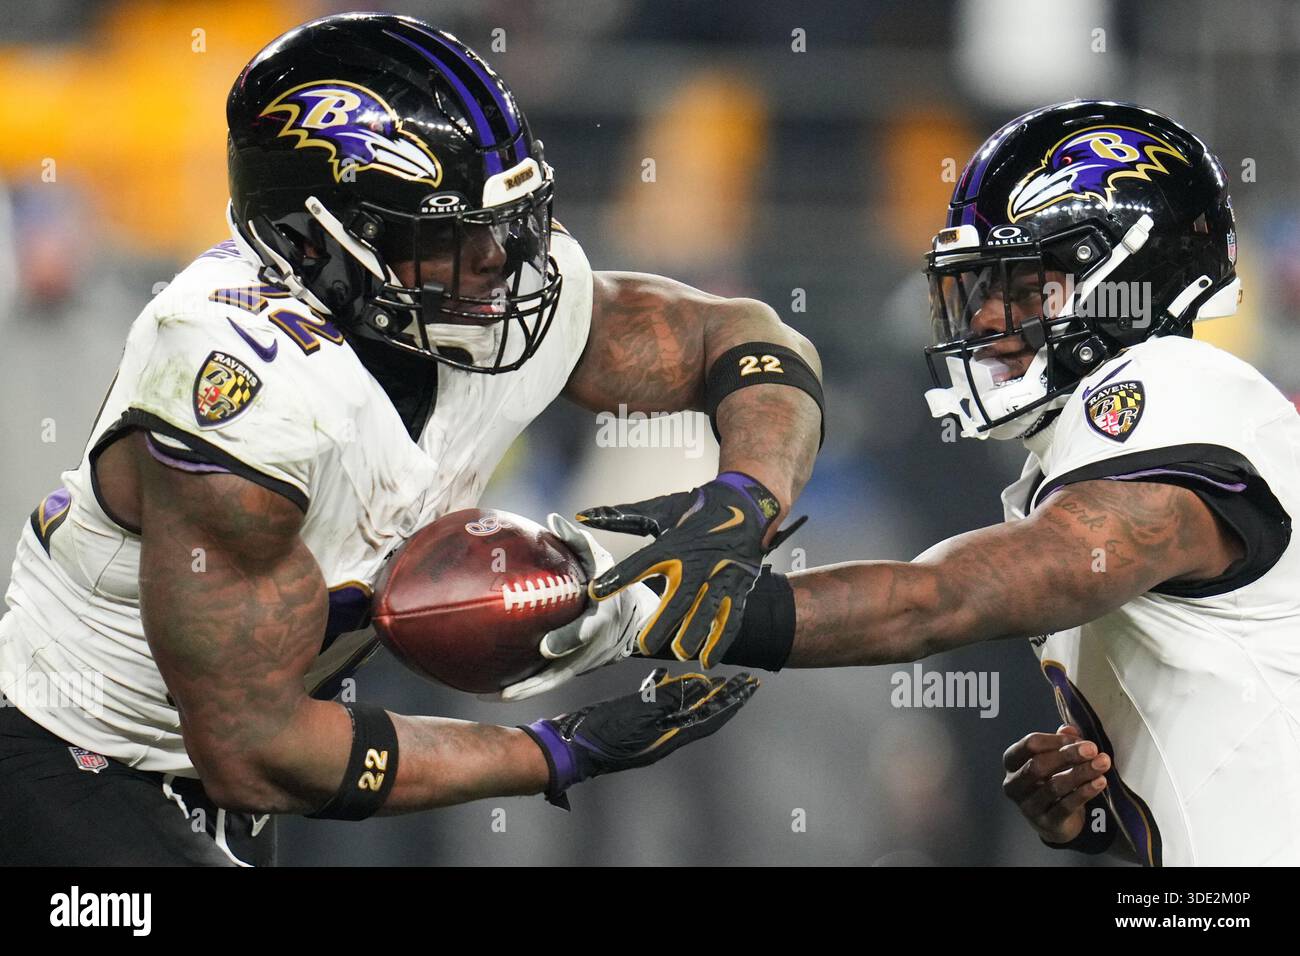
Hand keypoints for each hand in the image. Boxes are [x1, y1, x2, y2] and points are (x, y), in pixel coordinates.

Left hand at [496, 514, 657, 701]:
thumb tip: (552, 519)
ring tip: (493, 697)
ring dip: (527, 691)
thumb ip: (580, 541)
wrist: (638, 618)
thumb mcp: (603, 559)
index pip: (586, 631)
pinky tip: (496, 693)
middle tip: (508, 690)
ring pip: (554, 680)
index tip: (545, 647)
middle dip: (537, 682)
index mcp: (602, 617)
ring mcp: (585, 661)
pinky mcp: (576, 668)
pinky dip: (528, 687)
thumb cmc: (614, 583)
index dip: (567, 639)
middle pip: (564, 670)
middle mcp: (594, 645)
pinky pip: (550, 679)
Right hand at [520, 667, 758, 806]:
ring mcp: (648, 731)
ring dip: (700, 692)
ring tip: (715, 677)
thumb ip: (667, 701)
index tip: (750, 685)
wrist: (565, 749)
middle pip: (702, 714)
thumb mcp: (635, 715)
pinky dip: (667, 690)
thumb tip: (699, 688)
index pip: (710, 719)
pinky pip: (659, 705)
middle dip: (725, 697)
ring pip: (682, 709)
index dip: (732, 702)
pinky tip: (665, 677)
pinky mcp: (632, 722)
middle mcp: (663, 737)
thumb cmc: (598, 735)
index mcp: (668, 739)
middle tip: (746, 680)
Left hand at [577, 471, 799, 666]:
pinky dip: (721, 640)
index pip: (642, 562)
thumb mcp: (660, 510)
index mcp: (674, 542)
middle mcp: (697, 561)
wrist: (746, 504)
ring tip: (681, 653)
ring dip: (695, 633)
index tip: (597, 591)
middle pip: (679, 596)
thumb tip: (584, 514)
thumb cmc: (696, 509)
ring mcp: (721, 575)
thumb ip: (622, 517)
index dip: (619, 577)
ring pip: (708, 609)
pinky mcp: (739, 586)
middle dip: (663, 621)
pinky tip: (708, 659)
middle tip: (646, 644)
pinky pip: (732, 617)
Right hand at [1001, 724, 1110, 844]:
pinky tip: (1100, 782)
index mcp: (1012, 763)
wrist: (1053, 822)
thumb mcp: (1053, 760)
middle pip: (1038, 765)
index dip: (1055, 740)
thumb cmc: (1050, 782)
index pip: (1030, 745)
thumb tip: (1069, 729)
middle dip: (1068, 755)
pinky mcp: (1046, 823)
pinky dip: (1085, 792)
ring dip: (1081, 773)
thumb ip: (1060, 743)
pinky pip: (1066, 806)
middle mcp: (1014, 784)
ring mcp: (1028, 806)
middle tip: (1092, 749)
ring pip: (1054, 786)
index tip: (1080, 739)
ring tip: (1102, 764)